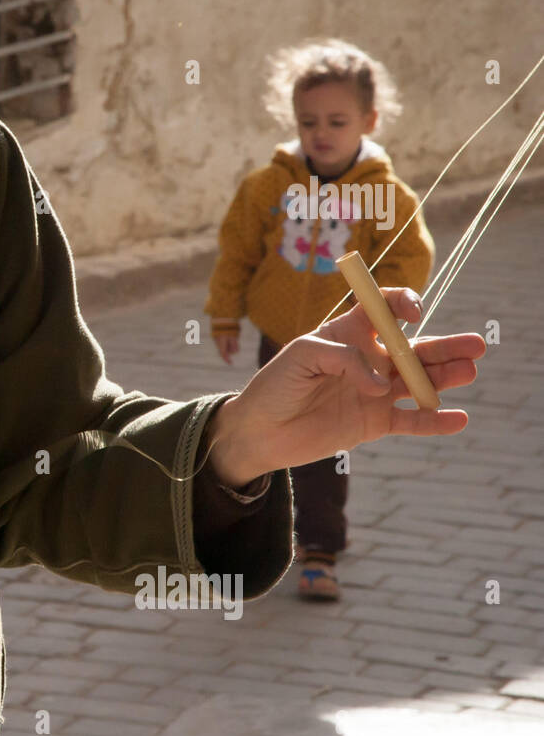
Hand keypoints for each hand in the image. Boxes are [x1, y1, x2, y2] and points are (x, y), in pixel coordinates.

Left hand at [206, 288, 485, 485]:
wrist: (259, 431)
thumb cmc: (275, 385)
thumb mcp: (301, 356)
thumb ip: (343, 359)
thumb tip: (379, 384)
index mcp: (349, 333)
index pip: (384, 310)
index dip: (403, 304)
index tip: (413, 314)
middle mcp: (368, 360)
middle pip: (414, 348)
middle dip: (445, 345)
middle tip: (476, 345)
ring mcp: (374, 392)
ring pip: (419, 382)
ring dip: (446, 377)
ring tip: (469, 372)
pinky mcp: (374, 423)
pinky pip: (411, 421)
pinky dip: (434, 421)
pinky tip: (459, 419)